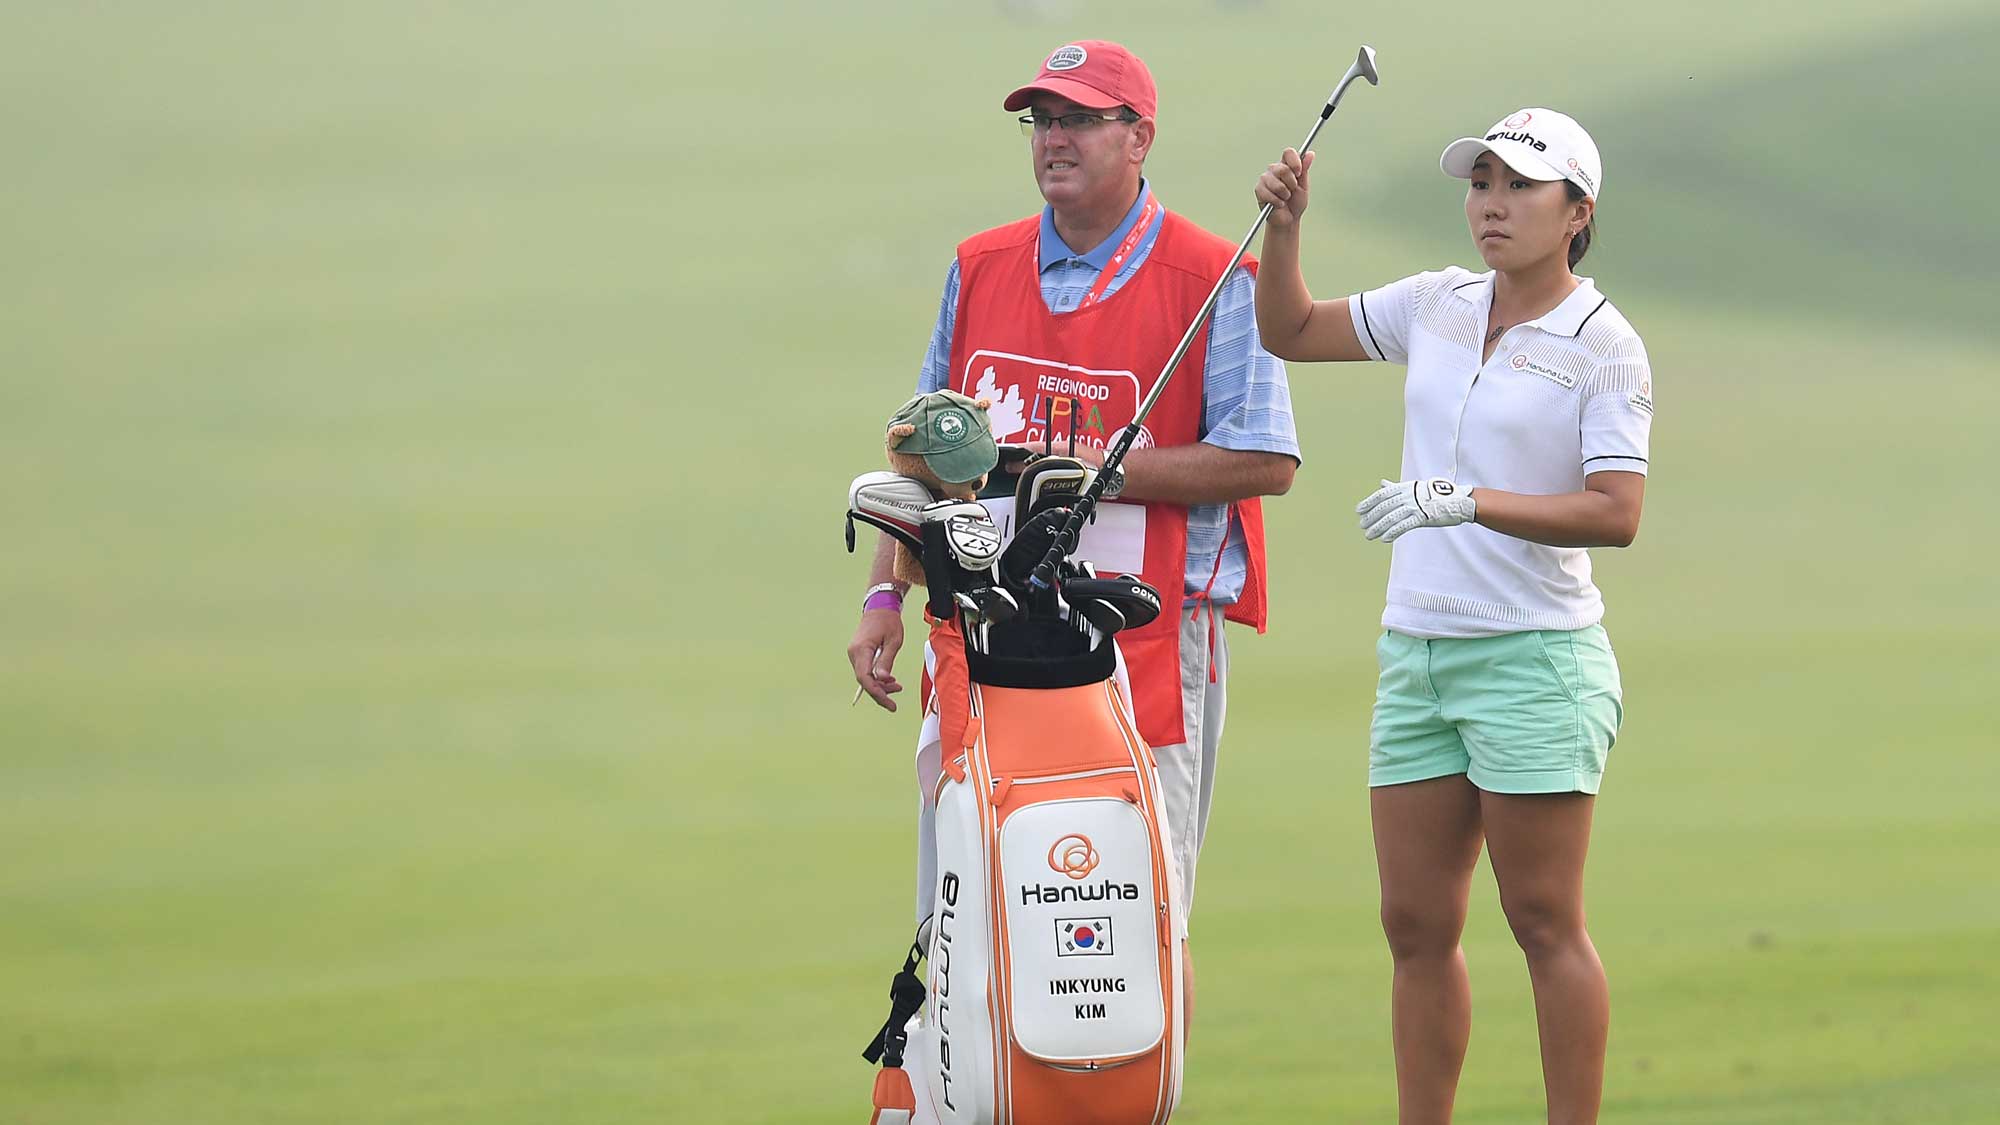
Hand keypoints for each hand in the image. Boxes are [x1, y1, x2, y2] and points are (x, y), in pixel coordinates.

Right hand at [846, 609, 904, 711]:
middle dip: (879, 692)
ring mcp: (854, 653)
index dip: (876, 692)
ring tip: (897, 687)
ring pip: (865, 677)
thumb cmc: (889, 622)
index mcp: (862, 649)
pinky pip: (865, 671)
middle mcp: (854, 653)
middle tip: (894, 703)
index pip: (865, 677)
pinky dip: (876, 678)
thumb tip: (882, 680)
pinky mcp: (858, 654)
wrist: (880, 608)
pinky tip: (889, 680)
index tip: (889, 703)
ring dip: (879, 685)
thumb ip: (887, 661)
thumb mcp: (894, 641)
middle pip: (864, 680)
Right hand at [1254, 148, 1313, 228]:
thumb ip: (1304, 169)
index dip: (1294, 162)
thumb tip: (1310, 154)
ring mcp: (1265, 179)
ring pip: (1276, 184)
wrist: (1288, 219)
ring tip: (1284, 199)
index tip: (1299, 173)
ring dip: (1284, 195)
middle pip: (1283, 168)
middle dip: (1291, 183)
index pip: (1288, 153)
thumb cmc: (1296, 202)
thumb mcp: (1303, 185)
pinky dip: (1277, 202)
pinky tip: (1278, 204)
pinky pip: (1269, 194)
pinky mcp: (1259, 190)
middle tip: (1292, 191)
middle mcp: (1274, 169)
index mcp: (1286, 165)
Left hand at [1356, 478, 1476, 542]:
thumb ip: (1395, 487)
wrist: (1457, 501)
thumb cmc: (1433, 494)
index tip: (1359, 510)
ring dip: (1378, 527)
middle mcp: (1408, 495)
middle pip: (1384, 507)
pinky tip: (1384, 539)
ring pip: (1391, 517)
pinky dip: (1393, 532)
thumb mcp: (1413, 487)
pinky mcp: (1423, 517)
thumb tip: (1381, 483)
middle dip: (1371, 517)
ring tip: (1369, 535)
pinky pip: (1404, 525)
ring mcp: (1416, 506)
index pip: (1382, 495)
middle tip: (1362, 526)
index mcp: (1404, 487)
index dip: (1369, 502)